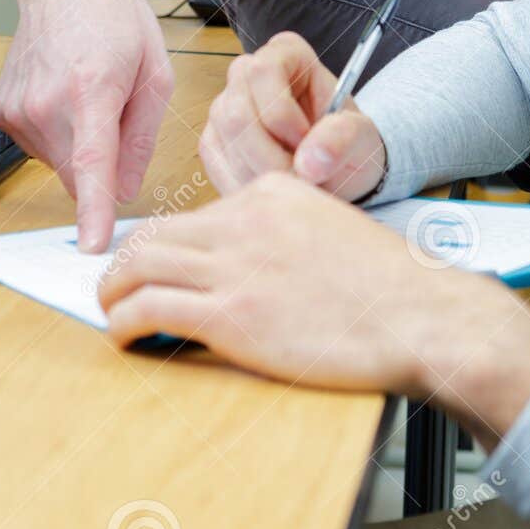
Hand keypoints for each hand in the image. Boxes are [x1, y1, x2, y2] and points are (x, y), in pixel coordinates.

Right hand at [0, 0, 174, 251]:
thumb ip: (141, 138)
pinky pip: (40, 149)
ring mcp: (17, 109)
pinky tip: (64, 93)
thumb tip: (124, 191)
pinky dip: (58, 134)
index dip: (93, 209)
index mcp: (92, 89)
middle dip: (104, 163)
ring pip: (60, 165)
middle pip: (80, 175)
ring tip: (88, 90)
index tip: (90, 245)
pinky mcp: (1, 113)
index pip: (92, 163)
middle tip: (116, 108)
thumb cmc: (116, 18)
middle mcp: (46, 103)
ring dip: (80, 144)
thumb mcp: (155, 73)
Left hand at [99, 173, 529, 442]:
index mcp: (270, 192)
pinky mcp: (231, 313)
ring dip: (112, 290)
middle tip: (114, 286)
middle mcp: (244, 218)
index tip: (152, 264)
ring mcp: (235, 264)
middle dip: (124, 262)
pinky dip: (123, 322)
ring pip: (139, 264)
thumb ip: (283, 238)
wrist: (419, 316)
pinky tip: (123, 336)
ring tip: (110, 311)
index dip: (164, 243)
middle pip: (155, 233)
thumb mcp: (330, 232)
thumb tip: (249, 270)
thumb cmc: (389, 289)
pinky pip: (149, 308)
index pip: (193, 212)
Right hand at [199, 31, 385, 199]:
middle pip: (237, 112)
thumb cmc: (347, 142)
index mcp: (286, 53)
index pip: (262, 72)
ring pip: (225, 141)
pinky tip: (274, 187)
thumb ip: (342, 139)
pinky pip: (216, 166)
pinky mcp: (213, 140)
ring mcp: (224, 106)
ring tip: (294, 182)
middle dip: (270, 156)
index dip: (282, 115)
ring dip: (261, 173)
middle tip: (302, 176)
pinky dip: (248, 185)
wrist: (337, 169)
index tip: (307, 142)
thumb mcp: (361, 137)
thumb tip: (309, 162)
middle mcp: (247, 72)